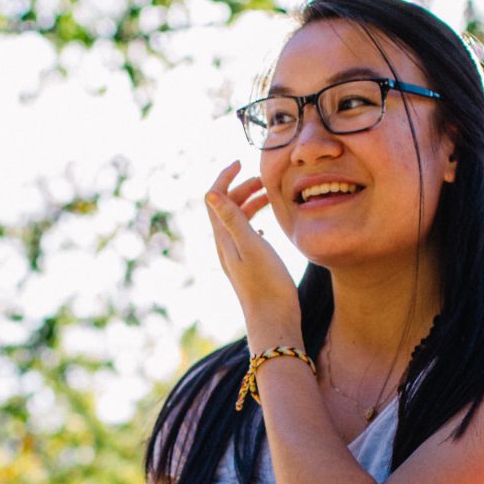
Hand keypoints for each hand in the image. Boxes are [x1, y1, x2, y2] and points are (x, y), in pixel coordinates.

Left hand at [202, 163, 301, 349]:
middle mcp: (226, 246)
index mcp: (224, 239)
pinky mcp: (249, 267)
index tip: (240, 162)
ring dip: (250, 204)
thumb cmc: (266, 284)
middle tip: (264, 179)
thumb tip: (210, 193)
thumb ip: (232, 220)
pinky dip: (255, 224)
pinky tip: (266, 228)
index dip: (224, 177)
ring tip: (269, 196)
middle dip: (241, 188)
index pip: (215, 199)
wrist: (273, 321)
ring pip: (238, 222)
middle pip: (227, 208)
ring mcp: (236, 257)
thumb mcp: (251, 246)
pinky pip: (247, 238)